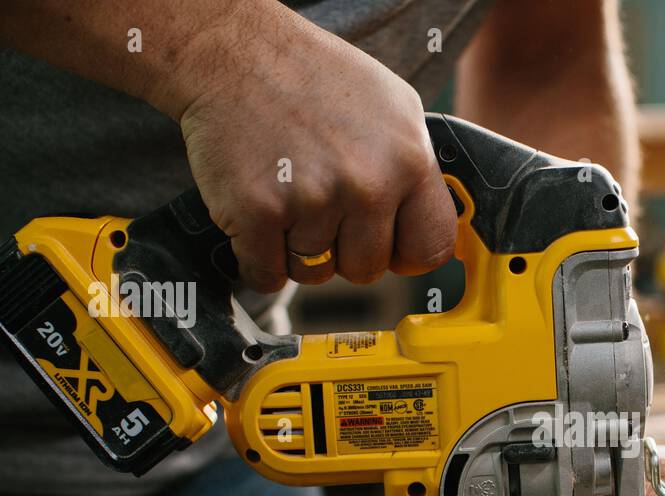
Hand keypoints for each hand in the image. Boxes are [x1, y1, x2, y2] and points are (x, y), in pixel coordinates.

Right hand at [171, 10, 455, 290]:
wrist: (233, 51)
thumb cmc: (312, 77)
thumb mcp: (393, 109)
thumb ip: (414, 170)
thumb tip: (426, 224)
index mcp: (409, 159)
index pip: (431, 247)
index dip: (405, 252)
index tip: (387, 244)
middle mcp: (367, 183)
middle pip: (367, 269)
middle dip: (343, 250)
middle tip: (320, 205)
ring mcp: (312, 200)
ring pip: (314, 273)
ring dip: (297, 249)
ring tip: (288, 197)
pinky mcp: (258, 213)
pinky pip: (267, 274)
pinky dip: (258, 258)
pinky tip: (258, 216)